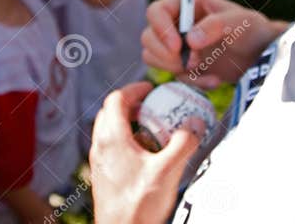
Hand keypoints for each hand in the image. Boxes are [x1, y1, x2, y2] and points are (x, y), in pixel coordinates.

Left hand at [90, 82, 202, 223]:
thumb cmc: (139, 205)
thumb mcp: (169, 171)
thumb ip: (184, 143)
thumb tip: (195, 123)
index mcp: (112, 138)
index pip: (116, 99)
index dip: (135, 89)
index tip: (152, 89)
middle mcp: (100, 146)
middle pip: (110, 111)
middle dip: (131, 104)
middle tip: (152, 106)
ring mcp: (99, 162)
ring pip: (108, 130)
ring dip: (128, 122)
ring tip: (152, 130)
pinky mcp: (102, 175)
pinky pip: (110, 147)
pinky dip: (126, 140)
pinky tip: (146, 156)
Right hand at [142, 0, 288, 88]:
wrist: (262, 55)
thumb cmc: (252, 29)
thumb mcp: (239, 21)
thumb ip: (215, 25)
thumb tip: (189, 40)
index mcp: (186, 4)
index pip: (156, 11)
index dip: (160, 28)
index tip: (177, 46)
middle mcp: (176, 24)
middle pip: (148, 37)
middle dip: (164, 54)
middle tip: (188, 62)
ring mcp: (177, 46)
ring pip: (153, 57)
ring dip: (174, 68)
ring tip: (202, 69)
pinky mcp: (183, 66)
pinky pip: (173, 77)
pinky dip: (191, 82)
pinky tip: (214, 80)